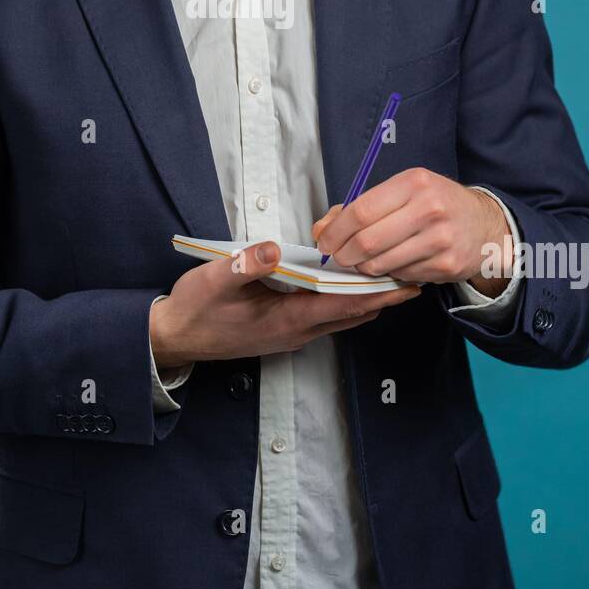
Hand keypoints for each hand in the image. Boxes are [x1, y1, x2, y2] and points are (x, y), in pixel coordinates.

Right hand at [149, 240, 422, 368]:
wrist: (175, 339)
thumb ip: (243, 264)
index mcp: (287, 320)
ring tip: (391, 277)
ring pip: (342, 317)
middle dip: (383, 296)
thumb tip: (271, 248)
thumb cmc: (194, 310)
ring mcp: (292, 335)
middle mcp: (297, 332)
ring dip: (367, 299)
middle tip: (414, 275)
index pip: (344, 305)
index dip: (378, 293)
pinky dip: (346, 302)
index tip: (407, 282)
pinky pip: (327, 317)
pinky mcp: (284, 332)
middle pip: (353, 314)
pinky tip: (349, 285)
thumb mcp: (213, 281)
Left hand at [311, 169, 511, 293]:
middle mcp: (429, 209)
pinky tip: (393, 264)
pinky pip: (401, 276)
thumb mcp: (401, 192)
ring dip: (364, 268)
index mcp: (414, 183)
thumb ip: (359, 207)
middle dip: (344, 255)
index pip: (361, 211)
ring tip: (364, 261)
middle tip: (338, 258)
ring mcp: (440, 239)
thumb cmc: (434, 204)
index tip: (324, 242)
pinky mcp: (446, 265)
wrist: (483, 225)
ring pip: (381, 264)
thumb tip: (320, 229)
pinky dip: (389, 274)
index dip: (335, 231)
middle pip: (368, 241)